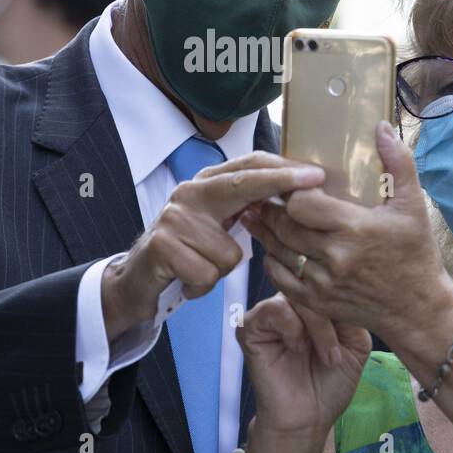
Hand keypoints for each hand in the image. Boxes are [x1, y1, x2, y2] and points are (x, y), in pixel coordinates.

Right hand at [102, 151, 323, 337]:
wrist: (136, 280)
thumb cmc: (186, 252)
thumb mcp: (217, 224)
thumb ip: (246, 206)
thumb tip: (294, 197)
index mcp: (206, 184)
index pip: (249, 167)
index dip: (284, 169)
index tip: (316, 174)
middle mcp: (189, 193)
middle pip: (243, 185)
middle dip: (281, 183)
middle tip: (315, 181)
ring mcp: (174, 217)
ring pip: (231, 252)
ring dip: (221, 271)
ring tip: (200, 267)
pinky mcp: (163, 245)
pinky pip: (208, 273)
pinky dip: (201, 285)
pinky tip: (186, 279)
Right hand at [237, 293, 370, 437]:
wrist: (310, 417)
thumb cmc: (331, 381)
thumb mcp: (356, 342)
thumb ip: (349, 310)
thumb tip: (340, 286)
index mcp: (313, 300)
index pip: (327, 277)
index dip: (344, 298)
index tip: (355, 334)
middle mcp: (289, 300)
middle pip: (312, 282)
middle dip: (332, 316)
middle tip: (337, 354)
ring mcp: (268, 312)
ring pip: (295, 295)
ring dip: (318, 327)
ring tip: (326, 356)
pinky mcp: (249, 327)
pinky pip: (273, 309)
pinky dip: (292, 329)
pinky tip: (297, 349)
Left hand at [241, 121, 451, 343]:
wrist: (418, 310)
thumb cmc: (416, 254)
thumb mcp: (414, 206)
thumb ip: (398, 163)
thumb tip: (381, 126)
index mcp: (356, 229)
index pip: (302, 205)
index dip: (293, 191)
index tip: (294, 182)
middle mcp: (335, 258)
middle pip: (284, 225)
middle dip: (272, 207)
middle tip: (265, 192)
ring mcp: (323, 283)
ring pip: (278, 250)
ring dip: (265, 229)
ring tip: (257, 211)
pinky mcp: (317, 301)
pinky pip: (280, 277)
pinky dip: (272, 258)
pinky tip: (272, 244)